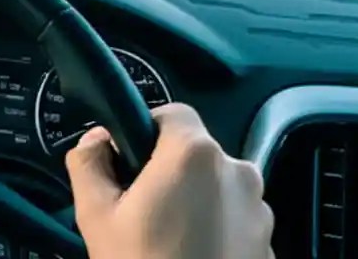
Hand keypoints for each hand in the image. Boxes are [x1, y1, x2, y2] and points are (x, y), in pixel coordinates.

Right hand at [65, 103, 273, 258]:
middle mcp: (236, 173)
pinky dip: (214, 232)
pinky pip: (234, 222)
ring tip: (165, 241)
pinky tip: (189, 257)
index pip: (172, 113)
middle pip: (195, 154)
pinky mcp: (268, 243)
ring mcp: (259, 211)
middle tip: (141, 210)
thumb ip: (88, 163)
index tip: (130, 162)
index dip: (146, 132)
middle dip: (169, 173)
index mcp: (194, 155)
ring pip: (217, 189)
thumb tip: (94, 142)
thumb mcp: (95, 216)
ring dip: (194, 204)